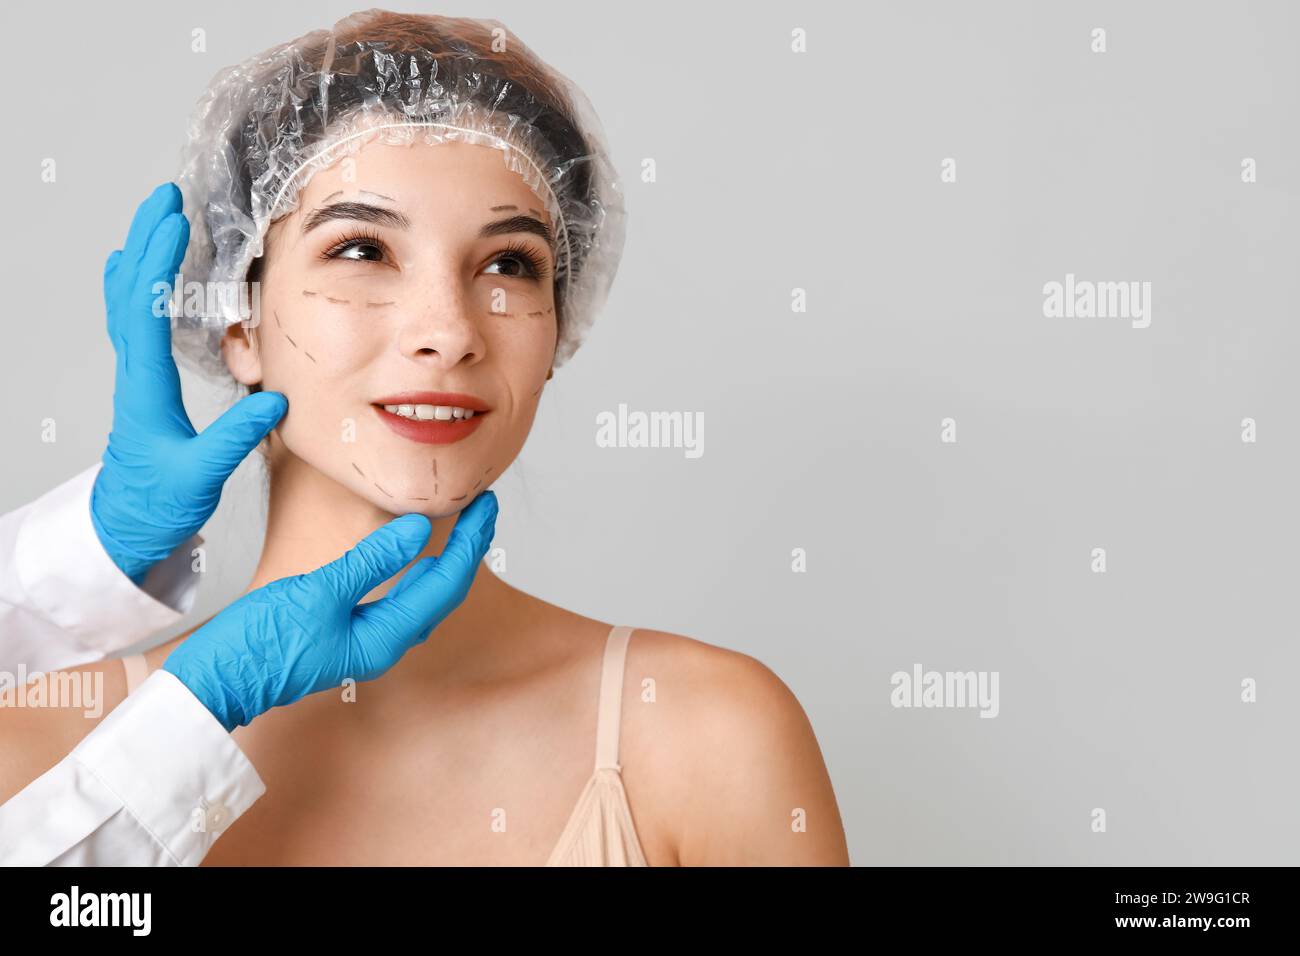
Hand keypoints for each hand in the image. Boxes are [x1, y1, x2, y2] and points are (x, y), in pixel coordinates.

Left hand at [91, 182, 286, 584]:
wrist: (125, 530)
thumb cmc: (157, 506)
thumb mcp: (200, 478)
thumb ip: (234, 439)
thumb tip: (273, 401)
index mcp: (146, 390)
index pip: (145, 312)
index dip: (158, 264)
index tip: (174, 223)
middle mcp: (133, 376)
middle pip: (130, 294)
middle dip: (147, 241)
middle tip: (165, 198)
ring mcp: (133, 380)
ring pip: (126, 304)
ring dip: (139, 257)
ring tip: (154, 220)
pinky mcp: (139, 386)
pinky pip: (130, 323)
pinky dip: (132, 288)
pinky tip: (133, 275)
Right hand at [162, 492, 498, 731]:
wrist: (216, 682)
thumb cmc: (260, 642)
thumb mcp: (318, 592)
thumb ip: (369, 561)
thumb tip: (418, 529)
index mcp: (385, 637)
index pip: (445, 584)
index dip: (470, 543)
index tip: (486, 506)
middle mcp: (385, 643)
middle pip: (443, 591)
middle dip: (467, 550)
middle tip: (484, 508)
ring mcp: (367, 641)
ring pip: (424, 598)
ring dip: (446, 561)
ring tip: (461, 527)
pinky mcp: (348, 633)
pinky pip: (399, 601)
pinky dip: (416, 573)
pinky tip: (415, 557)